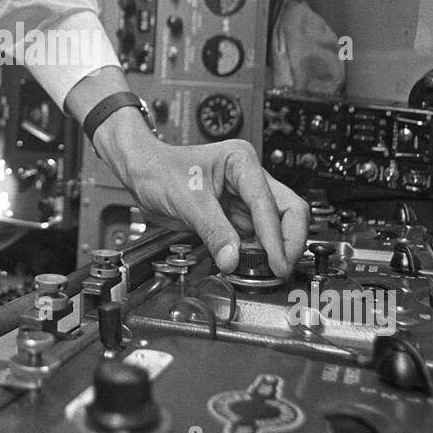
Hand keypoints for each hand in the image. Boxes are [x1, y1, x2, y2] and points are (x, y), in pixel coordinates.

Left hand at [93, 108, 308, 275]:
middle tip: (282, 269)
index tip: (278, 263)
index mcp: (242, 161)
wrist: (142, 173)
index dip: (276, 237)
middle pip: (289, 210)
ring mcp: (245, 197)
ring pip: (276, 225)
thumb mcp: (187, 200)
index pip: (270, 204)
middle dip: (289, 242)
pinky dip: (259, 252)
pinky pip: (257, 236)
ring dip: (275, 249)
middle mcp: (249, 177)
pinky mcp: (236, 214)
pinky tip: (254, 265)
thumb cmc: (160, 171)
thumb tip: (233, 260)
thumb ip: (213, 231)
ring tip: (268, 271)